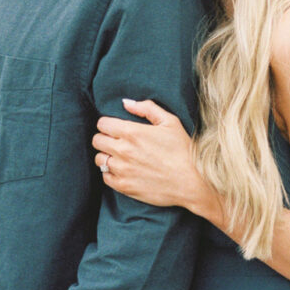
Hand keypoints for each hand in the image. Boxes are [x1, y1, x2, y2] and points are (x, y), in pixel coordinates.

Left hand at [92, 98, 206, 212]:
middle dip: (105, 138)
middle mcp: (123, 151)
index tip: (116, 128)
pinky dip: (111, 172)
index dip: (108, 124)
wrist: (192, 182)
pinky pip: (105, 177)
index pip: (102, 124)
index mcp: (132, 132)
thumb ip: (147, 108)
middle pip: (97, 140)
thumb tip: (126, 103)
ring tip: (120, 156)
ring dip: (107, 155)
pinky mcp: (124, 187)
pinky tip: (123, 170)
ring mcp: (122, 170)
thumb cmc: (183, 150)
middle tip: (117, 141)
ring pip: (99, 159)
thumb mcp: (170, 122)